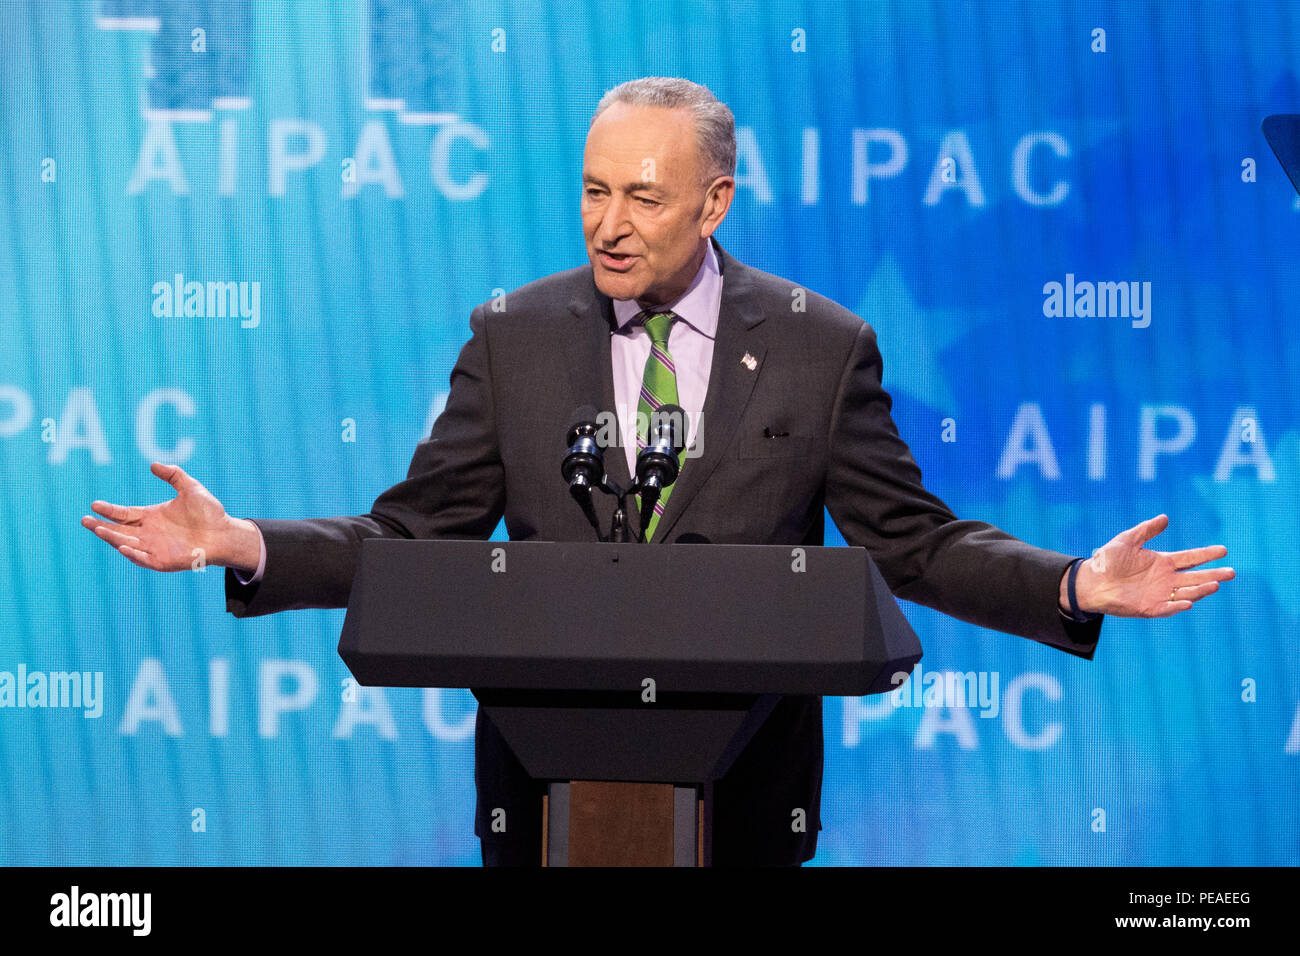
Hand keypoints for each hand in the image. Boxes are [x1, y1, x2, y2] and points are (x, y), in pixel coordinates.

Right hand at [81, 462, 260, 572]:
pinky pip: (144, 559)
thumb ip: (173, 475)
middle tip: (85, 520)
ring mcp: (154, 548)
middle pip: (119, 530)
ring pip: (126, 544)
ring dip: (112, 538)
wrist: (225, 533)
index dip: (109, 510)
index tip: (94, 504)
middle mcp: (148, 533)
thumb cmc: (209, 512)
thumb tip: (154, 464)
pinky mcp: (163, 561)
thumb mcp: (190, 488)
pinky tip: (123, 547)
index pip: (123, 514)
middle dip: (101, 526)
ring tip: (98, 530)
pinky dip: (133, 554)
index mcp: (150, 517)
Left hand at [1063, 514, 1233, 617]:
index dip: (1206, 554)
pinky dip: (1177, 605)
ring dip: (1201, 589)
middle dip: (1213, 574)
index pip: (1190, 558)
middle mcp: (1165, 579)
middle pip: (1195, 577)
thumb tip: (1165, 518)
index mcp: (1163, 562)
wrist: (1091, 580)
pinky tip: (1189, 602)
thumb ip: (1146, 530)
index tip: (1223, 550)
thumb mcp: (1127, 540)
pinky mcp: (1150, 607)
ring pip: (1187, 592)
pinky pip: (1167, 608)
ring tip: (1215, 584)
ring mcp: (1159, 594)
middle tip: (1231, 572)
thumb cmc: (1108, 560)